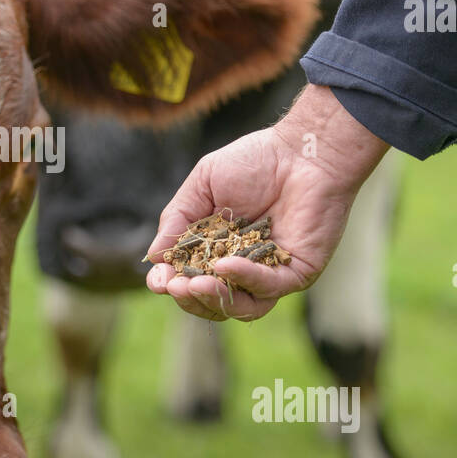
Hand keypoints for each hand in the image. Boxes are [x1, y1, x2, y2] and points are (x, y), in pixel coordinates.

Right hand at [146, 85, 388, 320]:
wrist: (303, 150)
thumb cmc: (254, 161)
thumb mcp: (202, 186)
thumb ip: (178, 220)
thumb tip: (154, 258)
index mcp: (217, 249)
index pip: (190, 280)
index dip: (172, 284)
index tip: (159, 280)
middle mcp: (243, 267)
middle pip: (212, 302)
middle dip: (190, 298)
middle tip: (176, 285)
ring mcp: (270, 272)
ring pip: (242, 307)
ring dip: (214, 300)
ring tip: (196, 284)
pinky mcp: (296, 272)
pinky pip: (268, 288)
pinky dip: (244, 279)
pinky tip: (226, 265)